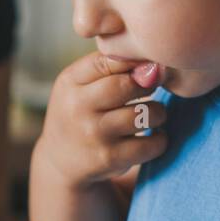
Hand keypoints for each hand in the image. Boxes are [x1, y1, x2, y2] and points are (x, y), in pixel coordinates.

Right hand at [37, 51, 168, 187]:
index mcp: (70, 81)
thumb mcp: (78, 84)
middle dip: (149, 85)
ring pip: (145, 113)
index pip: (109, 59)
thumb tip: (156, 66)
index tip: (144, 67)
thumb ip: (108, 67)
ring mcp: (94, 134)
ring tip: (152, 114)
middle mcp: (78, 106)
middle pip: (129, 85)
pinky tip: (153, 137)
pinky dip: (160, 140)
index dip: (135, 61)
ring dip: (158, 113)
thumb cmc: (79, 112)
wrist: (59, 161)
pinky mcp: (110, 158)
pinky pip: (151, 144)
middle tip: (151, 89)